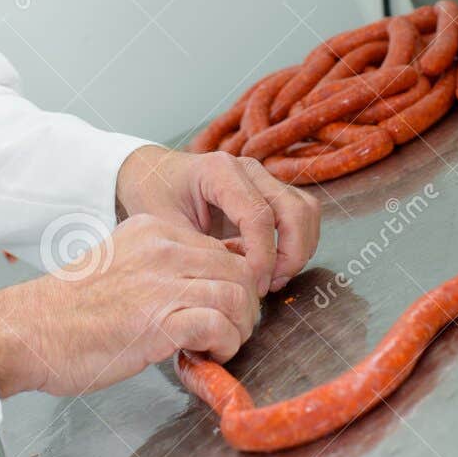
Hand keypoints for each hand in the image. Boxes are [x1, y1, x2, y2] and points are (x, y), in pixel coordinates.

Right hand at [0, 213, 261, 398]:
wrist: (27, 332)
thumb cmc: (68, 311)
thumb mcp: (120, 266)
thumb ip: (160, 269)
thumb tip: (203, 290)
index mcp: (154, 229)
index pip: (223, 248)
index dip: (233, 284)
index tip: (220, 310)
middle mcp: (163, 247)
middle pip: (241, 269)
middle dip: (245, 306)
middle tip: (228, 332)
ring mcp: (162, 281)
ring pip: (239, 295)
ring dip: (239, 328)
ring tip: (219, 346)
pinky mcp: (160, 320)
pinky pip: (220, 326)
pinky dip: (224, 346)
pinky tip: (205, 357)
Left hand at [114, 143, 320, 296]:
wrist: (152, 176)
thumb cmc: (153, 197)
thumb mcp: (163, 226)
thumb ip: (198, 250)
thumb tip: (233, 280)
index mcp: (219, 171)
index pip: (259, 216)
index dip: (263, 257)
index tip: (253, 286)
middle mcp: (248, 169)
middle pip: (295, 210)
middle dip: (291, 255)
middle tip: (268, 286)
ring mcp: (263, 178)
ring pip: (305, 211)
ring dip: (298, 249)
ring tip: (271, 279)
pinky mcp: (270, 192)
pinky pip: (299, 215)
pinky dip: (295, 244)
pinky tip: (268, 266)